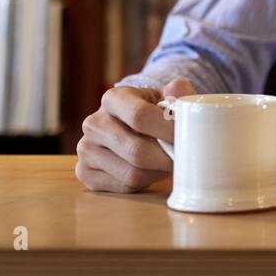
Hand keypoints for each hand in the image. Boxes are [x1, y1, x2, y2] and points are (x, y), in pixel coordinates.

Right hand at [75, 78, 194, 192]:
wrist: (132, 128)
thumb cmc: (154, 112)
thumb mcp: (166, 97)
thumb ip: (177, 92)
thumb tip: (179, 89)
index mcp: (113, 98)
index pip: (140, 116)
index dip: (168, 131)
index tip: (189, 139)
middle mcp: (94, 123)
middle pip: (136, 151)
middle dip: (167, 158)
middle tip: (187, 160)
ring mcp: (86, 149)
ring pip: (132, 173)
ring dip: (157, 172)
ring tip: (170, 163)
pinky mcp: (85, 172)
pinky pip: (123, 186)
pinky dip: (144, 182)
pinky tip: (152, 171)